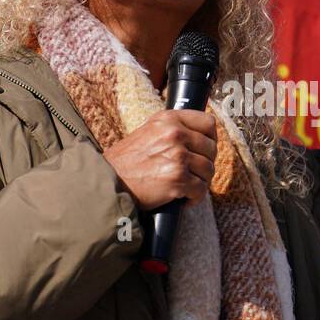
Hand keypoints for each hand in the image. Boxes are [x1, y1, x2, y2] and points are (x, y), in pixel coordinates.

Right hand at [102, 110, 216, 209]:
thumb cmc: (126, 161)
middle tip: (194, 173)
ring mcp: (178, 157)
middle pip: (211, 149)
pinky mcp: (178, 180)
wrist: (108, 182)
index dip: (211, 138)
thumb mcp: (148, 132)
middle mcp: (175, 134)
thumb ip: (172, 129)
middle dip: (205, 163)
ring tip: (187, 187)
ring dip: (200, 182)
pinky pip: (201, 190)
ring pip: (208, 170)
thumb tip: (199, 136)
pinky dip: (194, 198)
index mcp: (168, 120)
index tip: (205, 150)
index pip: (208, 123)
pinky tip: (183, 199)